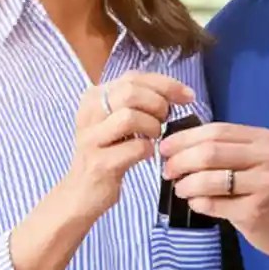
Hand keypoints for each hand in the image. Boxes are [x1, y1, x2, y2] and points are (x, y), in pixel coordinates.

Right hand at [61, 71, 195, 220]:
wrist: (81, 192)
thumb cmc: (107, 153)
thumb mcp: (114, 121)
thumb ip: (136, 102)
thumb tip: (174, 92)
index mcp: (93, 98)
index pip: (133, 77)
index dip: (165, 84)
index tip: (187, 95)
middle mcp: (88, 114)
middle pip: (130, 92)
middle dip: (158, 104)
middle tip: (165, 120)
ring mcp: (92, 138)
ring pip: (129, 117)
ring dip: (152, 127)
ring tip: (154, 137)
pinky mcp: (100, 163)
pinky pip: (135, 147)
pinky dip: (149, 149)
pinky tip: (147, 155)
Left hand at [160, 123, 268, 263]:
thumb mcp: (260, 159)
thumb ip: (229, 150)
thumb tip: (182, 147)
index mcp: (264, 140)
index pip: (216, 131)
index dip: (185, 138)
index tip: (166, 147)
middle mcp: (266, 159)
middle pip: (210, 152)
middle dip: (180, 161)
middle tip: (168, 170)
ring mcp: (263, 186)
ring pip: (210, 179)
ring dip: (186, 184)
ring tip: (181, 189)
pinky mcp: (255, 212)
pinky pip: (215, 204)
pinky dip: (198, 202)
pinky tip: (196, 202)